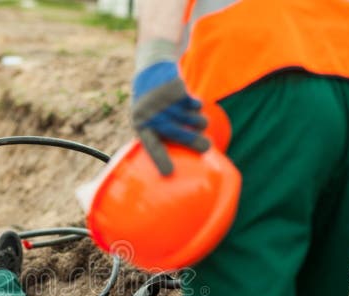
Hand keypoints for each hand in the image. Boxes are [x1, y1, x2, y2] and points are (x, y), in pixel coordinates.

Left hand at [131, 61, 208, 175]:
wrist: (152, 69)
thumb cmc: (150, 104)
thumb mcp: (146, 119)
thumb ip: (156, 136)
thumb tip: (176, 163)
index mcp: (140, 125)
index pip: (151, 146)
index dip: (160, 160)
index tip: (169, 173)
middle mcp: (152, 114)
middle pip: (176, 132)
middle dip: (193, 141)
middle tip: (207, 148)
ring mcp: (165, 101)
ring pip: (191, 118)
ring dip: (199, 123)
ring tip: (198, 124)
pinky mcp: (177, 90)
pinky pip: (195, 105)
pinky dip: (197, 107)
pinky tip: (190, 104)